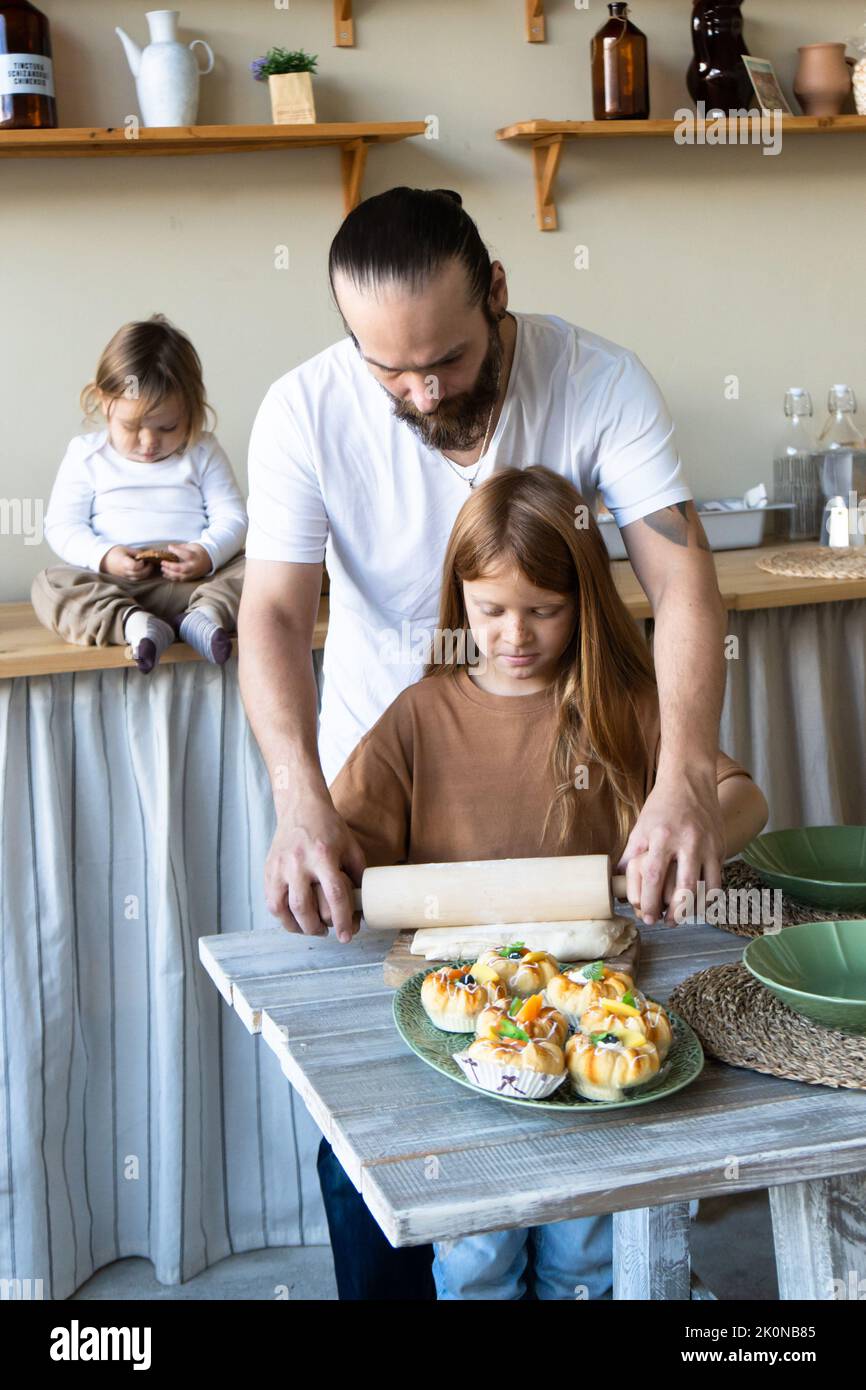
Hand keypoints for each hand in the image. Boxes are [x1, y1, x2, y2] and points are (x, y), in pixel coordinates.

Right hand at [100, 545, 157, 580]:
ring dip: (145, 574)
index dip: (141, 564)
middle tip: (150, 564)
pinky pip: (135, 580)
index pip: (134, 566)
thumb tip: (147, 555)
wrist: (104, 560)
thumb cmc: (115, 553)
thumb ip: (136, 552)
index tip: (143, 560)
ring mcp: (124, 576)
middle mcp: (124, 571)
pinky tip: (142, 571)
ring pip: (138, 579)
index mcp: (123, 562)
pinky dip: (141, 576)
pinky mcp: (125, 579)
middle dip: (147, 569)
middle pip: (138, 574)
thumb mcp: (125, 549)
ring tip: (147, 567)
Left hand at [159, 542, 211, 580]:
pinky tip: (166, 575)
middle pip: (180, 568)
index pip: (184, 554)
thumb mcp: (192, 546)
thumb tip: (169, 548)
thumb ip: (181, 547)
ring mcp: (193, 573)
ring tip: (163, 569)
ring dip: (169, 573)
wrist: (209, 560)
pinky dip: (172, 578)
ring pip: (180, 576)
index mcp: (195, 557)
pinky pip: (180, 580)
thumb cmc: (199, 552)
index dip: (175, 550)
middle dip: (169, 566)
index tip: (169, 547)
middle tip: (162, 562)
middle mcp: (194, 566)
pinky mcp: (191, 578)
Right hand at [264, 795, 366, 942]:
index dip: (341, 920)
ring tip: (310, 928)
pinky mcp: (269, 869)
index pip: (334, 895)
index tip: (346, 936)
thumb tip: (362, 904)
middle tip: (326, 933)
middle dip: (316, 928)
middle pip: (304, 907)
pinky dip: (282, 915)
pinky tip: (294, 918)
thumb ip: (357, 875)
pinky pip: (271, 901)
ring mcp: (280, 866)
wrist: (301, 806)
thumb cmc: (329, 828)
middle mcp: (299, 862)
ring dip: (296, 926)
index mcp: (323, 855)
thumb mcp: (351, 847)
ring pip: (282, 908)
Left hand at [616, 765, 724, 925]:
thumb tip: (617, 883)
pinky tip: (700, 905)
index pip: (652, 876)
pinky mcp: (720, 846)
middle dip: (674, 912)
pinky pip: (717, 879)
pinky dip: (709, 896)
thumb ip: (630, 856)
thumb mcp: (640, 827)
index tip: (646, 916)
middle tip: (666, 923)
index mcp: (661, 836)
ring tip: (682, 917)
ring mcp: (707, 844)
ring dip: (694, 909)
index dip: (648, 901)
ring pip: (705, 888)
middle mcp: (686, 841)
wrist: (690, 780)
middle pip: (682, 888)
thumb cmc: (661, 806)